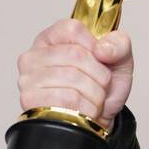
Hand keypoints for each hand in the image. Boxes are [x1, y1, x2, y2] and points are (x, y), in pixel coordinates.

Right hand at [17, 19, 133, 130]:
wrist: (98, 119)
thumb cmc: (103, 87)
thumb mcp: (119, 60)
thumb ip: (119, 45)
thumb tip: (103, 49)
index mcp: (53, 38)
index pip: (72, 29)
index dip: (95, 46)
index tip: (101, 59)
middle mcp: (35, 55)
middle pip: (76, 55)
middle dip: (100, 75)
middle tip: (100, 84)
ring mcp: (29, 78)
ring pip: (73, 78)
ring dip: (95, 93)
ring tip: (92, 98)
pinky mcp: (29, 99)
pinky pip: (67, 99)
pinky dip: (86, 107)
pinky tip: (83, 109)